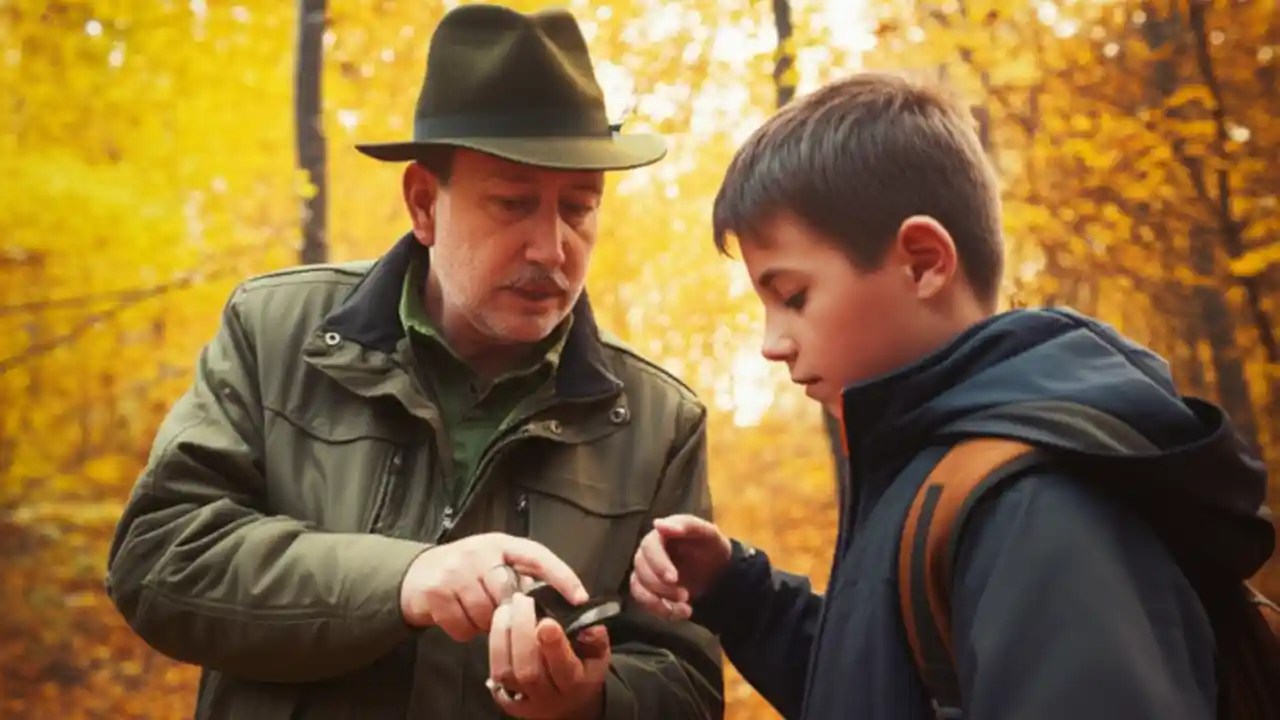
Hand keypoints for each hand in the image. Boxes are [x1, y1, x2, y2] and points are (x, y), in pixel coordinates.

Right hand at [400, 533, 587, 641]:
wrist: (418, 574)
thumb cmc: (467, 572)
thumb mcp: (494, 564)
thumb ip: (520, 577)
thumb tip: (555, 605)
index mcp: (501, 544)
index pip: (538, 557)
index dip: (562, 576)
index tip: (580, 598)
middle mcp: (479, 552)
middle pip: (509, 594)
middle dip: (508, 612)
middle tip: (501, 613)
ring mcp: (455, 570)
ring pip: (486, 614)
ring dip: (484, 624)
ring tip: (476, 612)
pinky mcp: (436, 591)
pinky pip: (463, 627)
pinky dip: (464, 631)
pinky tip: (459, 617)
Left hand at [487, 591, 609, 718]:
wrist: (566, 704)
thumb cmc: (583, 670)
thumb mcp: (598, 654)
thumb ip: (596, 638)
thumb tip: (589, 628)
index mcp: (575, 683)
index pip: (563, 667)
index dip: (554, 645)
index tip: (546, 621)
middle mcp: (548, 696)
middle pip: (528, 670)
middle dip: (521, 632)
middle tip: (521, 600)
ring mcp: (524, 699)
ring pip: (505, 672)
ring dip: (501, 636)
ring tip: (506, 608)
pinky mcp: (505, 698)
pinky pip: (494, 674)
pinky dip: (493, 646)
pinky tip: (499, 624)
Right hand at [629, 514, 731, 620]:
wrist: (717, 571)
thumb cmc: (711, 548)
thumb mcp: (708, 533)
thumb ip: (687, 524)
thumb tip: (657, 524)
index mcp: (661, 535)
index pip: (649, 547)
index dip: (658, 563)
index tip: (673, 578)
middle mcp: (648, 552)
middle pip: (640, 568)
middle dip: (661, 586)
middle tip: (684, 595)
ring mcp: (646, 571)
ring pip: (638, 586)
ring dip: (659, 601)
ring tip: (686, 609)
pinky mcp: (648, 589)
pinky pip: (643, 600)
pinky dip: (660, 610)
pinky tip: (682, 613)